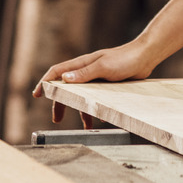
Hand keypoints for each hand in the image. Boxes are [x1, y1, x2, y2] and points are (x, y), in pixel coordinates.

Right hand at [32, 40, 156, 123]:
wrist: (146, 57)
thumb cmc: (125, 59)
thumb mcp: (103, 67)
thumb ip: (84, 74)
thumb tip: (64, 79)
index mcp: (82, 64)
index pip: (57, 72)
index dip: (45, 82)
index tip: (37, 94)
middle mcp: (87, 70)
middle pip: (67, 88)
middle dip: (60, 103)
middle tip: (56, 118)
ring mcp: (97, 77)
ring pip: (83, 95)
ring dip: (81, 110)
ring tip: (84, 126)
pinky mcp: (108, 83)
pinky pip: (96, 98)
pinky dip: (95, 108)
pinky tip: (101, 118)